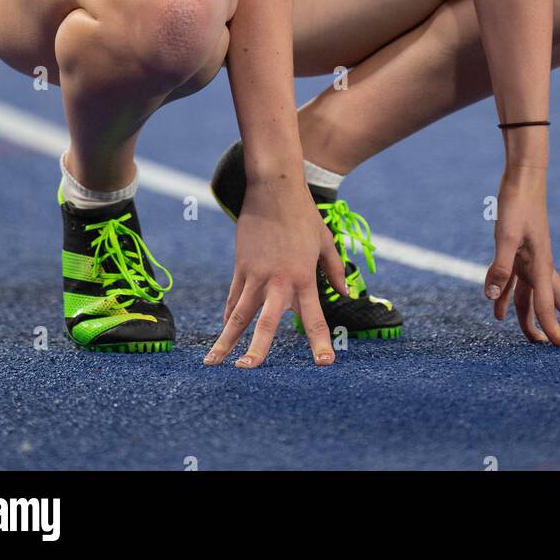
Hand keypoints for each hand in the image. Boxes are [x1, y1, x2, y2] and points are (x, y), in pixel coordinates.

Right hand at [203, 175, 348, 367]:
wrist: (274, 189)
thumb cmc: (304, 215)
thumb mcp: (325, 242)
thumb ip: (336, 271)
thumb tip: (345, 293)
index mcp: (304, 278)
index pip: (313, 317)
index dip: (319, 342)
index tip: (325, 364)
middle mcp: (278, 281)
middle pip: (266, 322)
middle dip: (258, 349)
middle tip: (249, 370)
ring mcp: (256, 275)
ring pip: (239, 314)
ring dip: (226, 339)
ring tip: (214, 363)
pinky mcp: (241, 267)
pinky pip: (233, 298)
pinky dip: (228, 316)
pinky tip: (223, 332)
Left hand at [485, 166, 559, 347]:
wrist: (522, 178)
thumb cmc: (516, 204)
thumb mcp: (504, 236)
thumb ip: (499, 267)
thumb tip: (492, 299)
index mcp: (542, 268)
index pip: (549, 309)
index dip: (558, 333)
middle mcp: (541, 268)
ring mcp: (532, 262)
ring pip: (535, 299)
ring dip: (533, 321)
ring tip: (534, 343)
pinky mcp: (520, 254)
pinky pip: (517, 284)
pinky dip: (509, 299)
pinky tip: (498, 311)